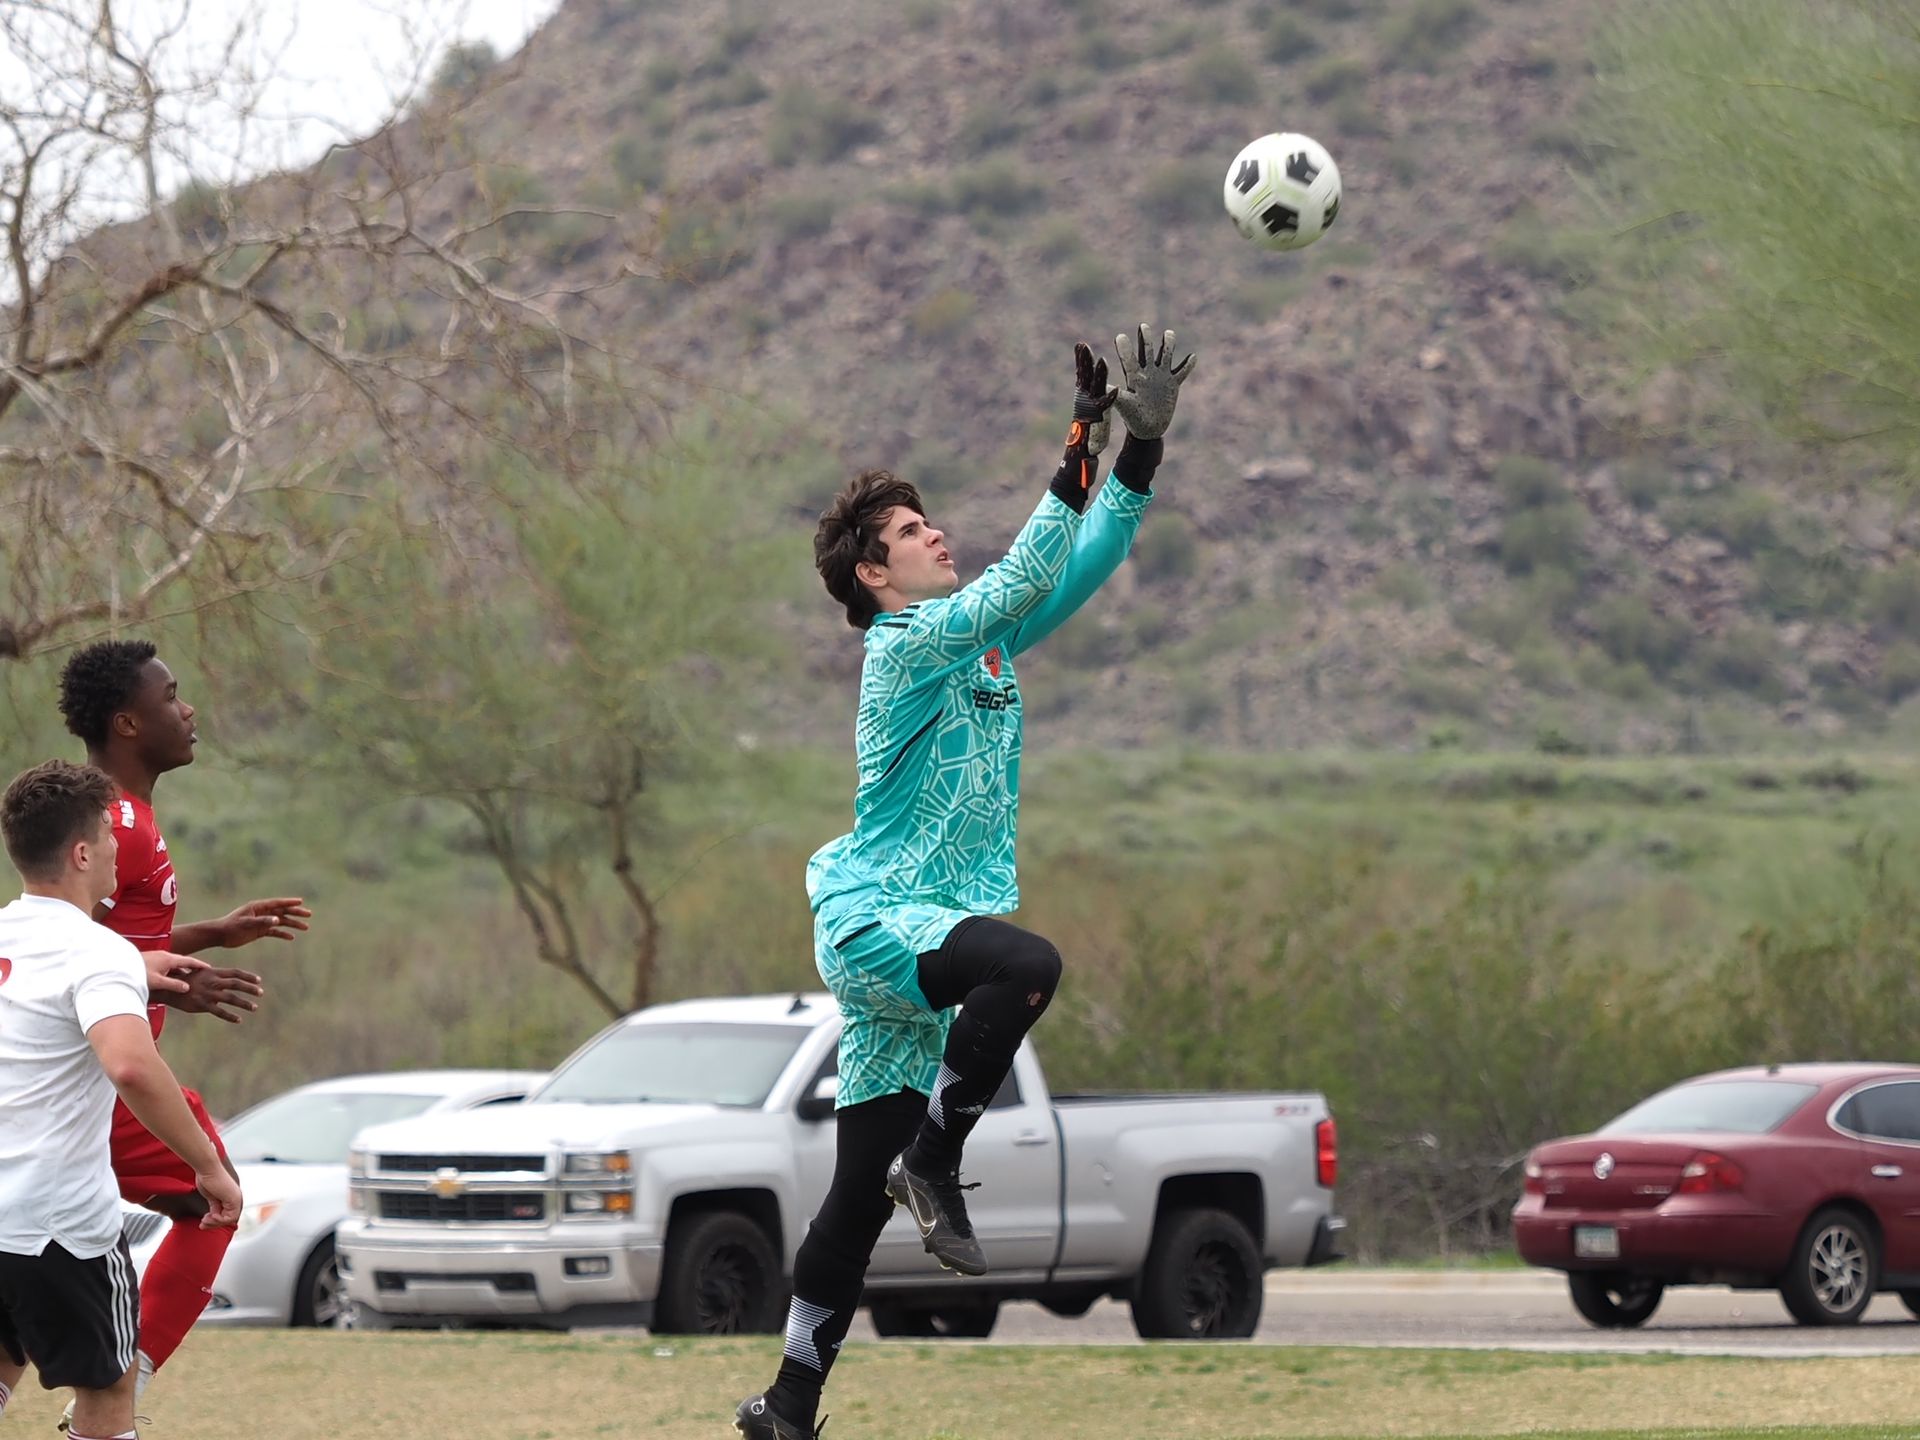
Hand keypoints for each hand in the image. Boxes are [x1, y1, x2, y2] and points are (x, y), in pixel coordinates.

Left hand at [142, 951, 204, 998]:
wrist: (120, 966)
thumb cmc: (138, 975)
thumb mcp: (158, 982)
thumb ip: (173, 984)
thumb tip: (187, 988)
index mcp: (169, 959)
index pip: (189, 961)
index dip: (200, 964)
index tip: (209, 968)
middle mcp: (165, 955)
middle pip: (182, 961)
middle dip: (191, 967)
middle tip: (199, 973)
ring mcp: (157, 956)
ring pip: (173, 963)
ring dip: (180, 969)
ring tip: (185, 978)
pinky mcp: (150, 959)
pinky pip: (166, 963)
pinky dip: (171, 970)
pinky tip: (169, 977)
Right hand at [169, 964, 263, 1023]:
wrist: (168, 989)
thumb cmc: (187, 981)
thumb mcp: (201, 973)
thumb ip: (216, 976)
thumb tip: (231, 978)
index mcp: (213, 973)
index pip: (235, 973)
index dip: (248, 976)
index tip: (259, 980)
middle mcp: (212, 982)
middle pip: (236, 984)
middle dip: (250, 988)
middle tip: (261, 993)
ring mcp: (208, 994)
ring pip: (230, 998)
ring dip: (244, 1003)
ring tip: (255, 1007)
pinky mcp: (202, 1005)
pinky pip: (219, 1012)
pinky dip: (230, 1016)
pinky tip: (239, 1019)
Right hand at [195, 1167, 241, 1228]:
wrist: (207, 1169)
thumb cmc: (207, 1179)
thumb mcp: (212, 1197)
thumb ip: (215, 1207)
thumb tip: (214, 1217)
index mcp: (231, 1197)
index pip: (226, 1216)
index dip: (215, 1221)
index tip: (203, 1220)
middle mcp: (236, 1198)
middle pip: (228, 1219)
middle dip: (214, 1224)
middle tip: (202, 1224)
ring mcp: (236, 1199)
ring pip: (230, 1220)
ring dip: (216, 1223)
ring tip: (205, 1220)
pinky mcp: (234, 1199)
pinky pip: (231, 1217)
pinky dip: (220, 1220)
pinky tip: (211, 1216)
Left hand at [216, 897, 311, 947]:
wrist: (220, 935)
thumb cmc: (231, 927)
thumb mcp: (247, 924)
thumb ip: (263, 921)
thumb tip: (278, 920)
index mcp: (258, 907)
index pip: (277, 903)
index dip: (289, 902)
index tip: (301, 901)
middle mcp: (261, 913)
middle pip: (282, 911)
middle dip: (296, 913)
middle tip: (309, 914)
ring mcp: (261, 922)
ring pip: (280, 922)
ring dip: (292, 924)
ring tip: (305, 927)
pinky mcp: (259, 931)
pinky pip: (274, 931)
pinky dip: (282, 934)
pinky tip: (291, 937)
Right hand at [1070, 340, 1117, 457]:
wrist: (1083, 450)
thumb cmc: (1089, 429)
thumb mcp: (1090, 408)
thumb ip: (1090, 394)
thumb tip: (1091, 382)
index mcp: (1083, 395)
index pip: (1082, 373)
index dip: (1081, 360)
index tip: (1080, 345)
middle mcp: (1084, 399)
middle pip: (1084, 376)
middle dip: (1084, 361)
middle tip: (1083, 346)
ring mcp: (1090, 407)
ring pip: (1095, 387)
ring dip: (1098, 374)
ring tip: (1102, 361)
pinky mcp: (1098, 418)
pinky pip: (1105, 405)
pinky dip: (1108, 398)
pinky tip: (1114, 390)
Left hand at [1111, 323, 1197, 439]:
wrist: (1148, 429)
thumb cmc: (1132, 418)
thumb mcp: (1123, 404)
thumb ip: (1113, 394)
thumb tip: (1104, 386)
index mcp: (1134, 376)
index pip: (1129, 358)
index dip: (1125, 348)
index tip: (1120, 337)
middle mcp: (1147, 372)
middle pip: (1147, 350)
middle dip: (1145, 338)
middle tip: (1143, 326)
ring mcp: (1161, 376)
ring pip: (1165, 355)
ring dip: (1167, 344)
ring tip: (1169, 334)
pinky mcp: (1173, 384)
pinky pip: (1182, 372)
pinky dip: (1188, 364)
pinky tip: (1193, 356)